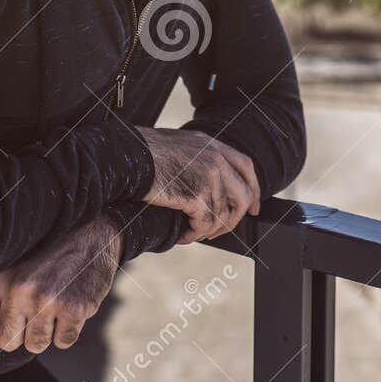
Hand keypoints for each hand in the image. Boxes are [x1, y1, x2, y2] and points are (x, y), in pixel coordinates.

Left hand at [0, 214, 121, 364]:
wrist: (90, 232)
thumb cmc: (47, 251)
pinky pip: (63, 341)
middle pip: (9, 342)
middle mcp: (20, 290)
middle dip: (22, 334)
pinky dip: (67, 331)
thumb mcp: (10, 269)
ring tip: (55, 305)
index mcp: (0, 279)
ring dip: (46, 333)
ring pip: (36, 345)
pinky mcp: (74, 308)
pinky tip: (71, 307)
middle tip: (36, 310)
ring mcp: (48, 300)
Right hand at [135, 127, 260, 243]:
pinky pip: (205, 224)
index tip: (254, 207)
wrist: (126, 155)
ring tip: (193, 233)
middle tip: (221, 230)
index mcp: (212, 144)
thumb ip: (199, 157)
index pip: (247, 167)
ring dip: (208, 230)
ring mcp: (209, 176)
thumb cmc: (144, 152)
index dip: (254, 189)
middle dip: (235, 218)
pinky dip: (194, 235)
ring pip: (222, 215)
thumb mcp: (181, 146)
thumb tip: (208, 182)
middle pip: (243, 195)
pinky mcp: (196, 195)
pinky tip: (183, 236)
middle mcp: (215, 158)